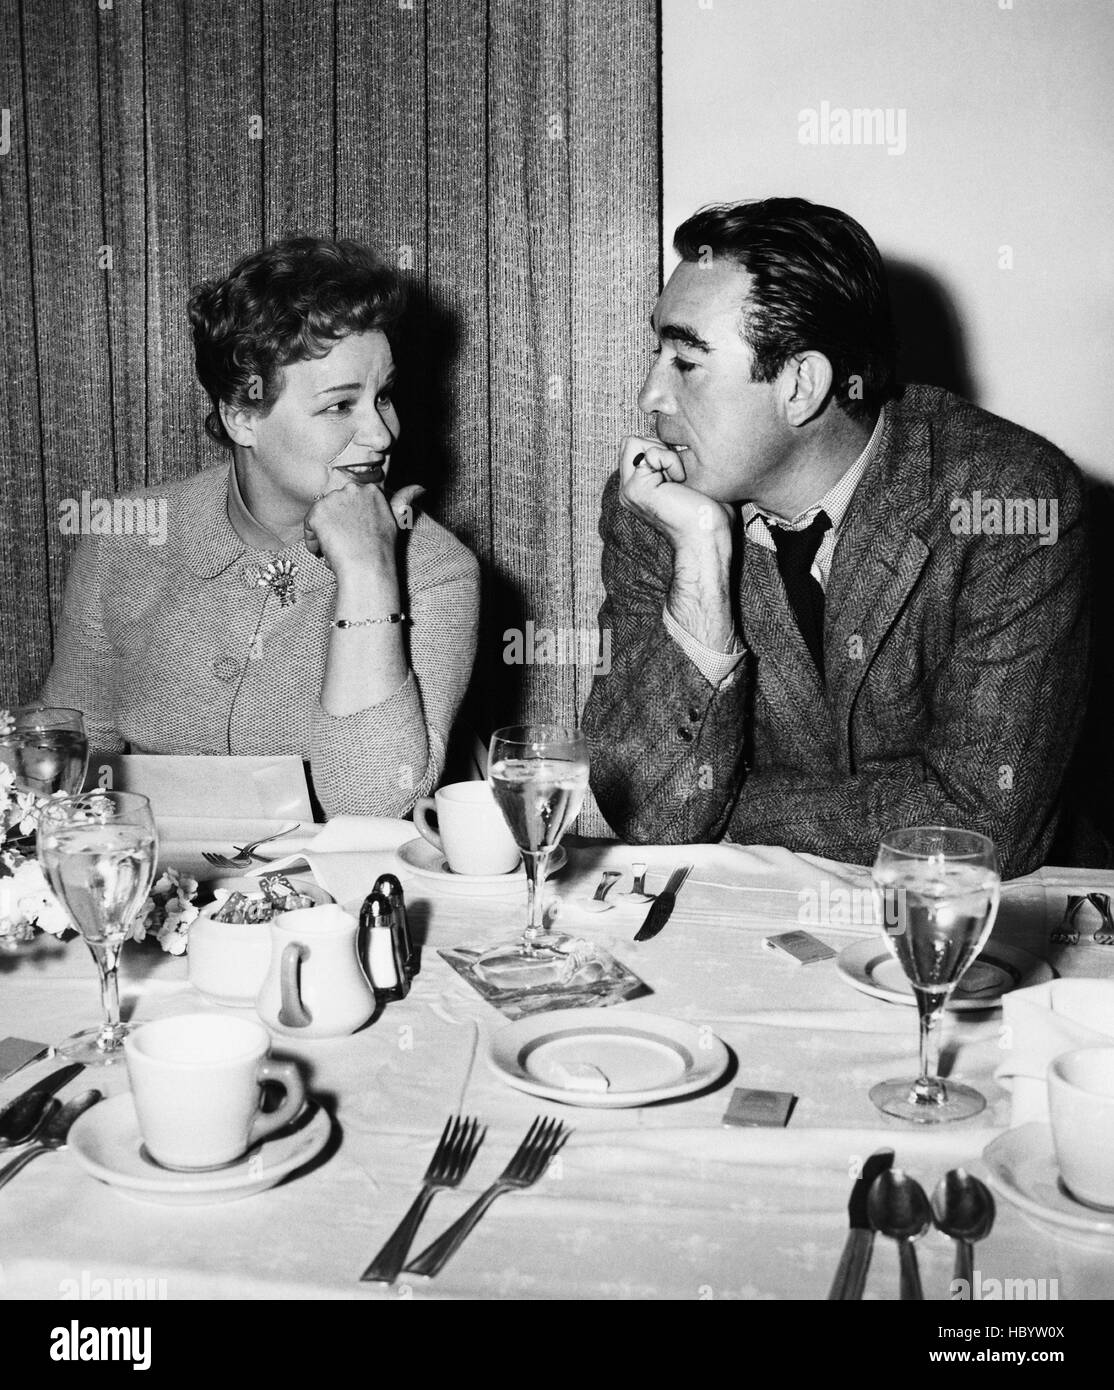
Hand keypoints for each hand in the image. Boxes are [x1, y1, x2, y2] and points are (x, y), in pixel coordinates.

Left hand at [303, 482, 424, 580]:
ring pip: (320, 517)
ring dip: (325, 534)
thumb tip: (421, 487)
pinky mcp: (317, 513)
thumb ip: (404, 500)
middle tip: (347, 545)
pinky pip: (308, 527)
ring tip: (338, 550)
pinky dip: (314, 542)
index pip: (350, 501)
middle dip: (336, 526)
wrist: (367, 567)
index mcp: (370, 490)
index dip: (350, 520)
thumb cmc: (382, 548)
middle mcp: (351, 489)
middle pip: (334, 506)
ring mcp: (333, 500)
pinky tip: (327, 551)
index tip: (356, 535)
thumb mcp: (397, 520)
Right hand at [617, 436, 733, 552]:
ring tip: (678, 477)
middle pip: (630, 442)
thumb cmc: (706, 514)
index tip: (680, 472)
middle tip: (677, 471)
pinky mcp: (636, 489)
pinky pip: (652, 453)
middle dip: (657, 446)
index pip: (635, 447)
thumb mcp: (686, 481)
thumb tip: (679, 442)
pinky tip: (680, 482)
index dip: (661, 449)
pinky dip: (671, 461)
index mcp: (637, 489)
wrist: (706, 536)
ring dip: (663, 453)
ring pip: (633, 442)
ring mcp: (629, 490)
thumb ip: (671, 462)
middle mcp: (628, 490)